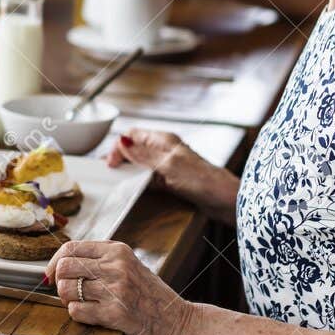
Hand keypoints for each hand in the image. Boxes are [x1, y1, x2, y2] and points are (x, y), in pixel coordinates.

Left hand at [44, 239, 192, 334]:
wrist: (178, 324)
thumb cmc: (151, 297)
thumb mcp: (130, 266)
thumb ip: (102, 260)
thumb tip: (62, 262)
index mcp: (118, 251)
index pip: (71, 247)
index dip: (54, 262)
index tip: (52, 274)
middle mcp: (117, 267)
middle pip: (65, 267)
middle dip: (60, 282)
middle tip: (69, 293)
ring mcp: (116, 290)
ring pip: (67, 289)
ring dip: (68, 300)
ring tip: (82, 304)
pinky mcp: (115, 314)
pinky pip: (77, 310)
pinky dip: (78, 315)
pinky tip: (92, 316)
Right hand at [109, 129, 236, 221]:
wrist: (225, 199)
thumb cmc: (201, 179)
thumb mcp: (168, 165)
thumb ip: (143, 155)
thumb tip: (122, 142)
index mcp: (163, 140)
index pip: (132, 135)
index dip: (118, 147)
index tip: (110, 164)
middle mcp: (165, 149)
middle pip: (135, 149)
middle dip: (121, 158)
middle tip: (109, 173)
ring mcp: (168, 165)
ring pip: (141, 164)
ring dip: (129, 171)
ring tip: (118, 181)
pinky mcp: (172, 180)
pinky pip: (150, 178)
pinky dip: (140, 182)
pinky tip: (134, 189)